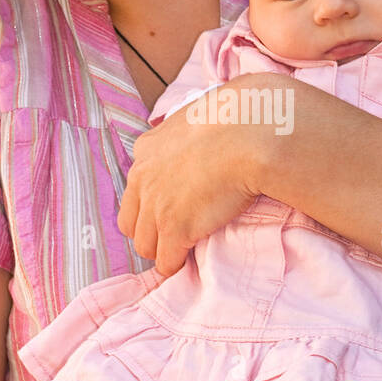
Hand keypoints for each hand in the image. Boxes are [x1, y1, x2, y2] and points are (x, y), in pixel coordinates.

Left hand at [117, 73, 287, 276]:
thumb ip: (189, 130)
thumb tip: (204, 127)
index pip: (136, 187)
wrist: (249, 132)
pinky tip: (190, 263)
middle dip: (150, 230)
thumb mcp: (199, 115)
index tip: (172, 205)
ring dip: (162, 250)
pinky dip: (176, 265)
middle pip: (131, 221)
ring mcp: (156, 205)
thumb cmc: (236, 118)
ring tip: (184, 252)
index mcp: (147, 149)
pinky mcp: (174, 228)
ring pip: (144, 245)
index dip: (153, 201)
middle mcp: (143, 178)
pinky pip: (165, 261)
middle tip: (175, 234)